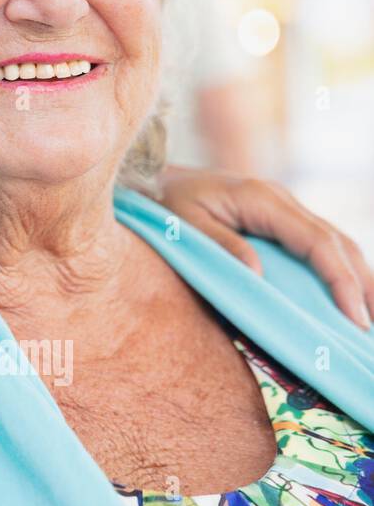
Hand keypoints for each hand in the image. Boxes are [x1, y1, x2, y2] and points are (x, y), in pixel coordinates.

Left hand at [160, 166, 372, 329]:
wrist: (153, 177)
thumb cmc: (165, 202)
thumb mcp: (185, 223)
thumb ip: (221, 245)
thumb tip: (259, 274)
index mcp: (263, 200)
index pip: (317, 242)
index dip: (342, 280)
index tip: (355, 318)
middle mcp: (281, 201)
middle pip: (338, 242)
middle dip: (362, 284)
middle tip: (369, 328)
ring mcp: (282, 207)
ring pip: (335, 242)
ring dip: (358, 277)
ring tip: (367, 317)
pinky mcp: (277, 218)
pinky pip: (317, 244)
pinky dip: (337, 269)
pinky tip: (345, 295)